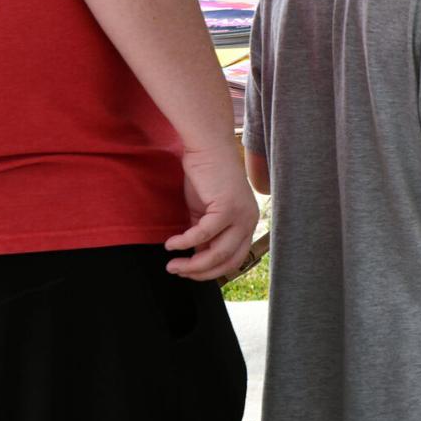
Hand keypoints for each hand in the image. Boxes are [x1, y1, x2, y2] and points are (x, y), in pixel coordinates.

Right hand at [166, 142, 259, 280]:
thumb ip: (204, 235)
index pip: (234, 259)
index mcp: (247, 223)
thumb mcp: (205, 213)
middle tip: (176, 271)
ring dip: (192, 264)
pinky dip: (185, 243)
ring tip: (172, 264)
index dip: (211, 271)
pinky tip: (170, 244)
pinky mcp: (228, 207)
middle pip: (228, 261)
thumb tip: (194, 259)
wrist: (207, 148)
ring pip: (218, 253)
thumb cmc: (205, 177)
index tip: (188, 273)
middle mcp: (250, 221)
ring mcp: (241, 215)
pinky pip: (203, 235)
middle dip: (200, 272)